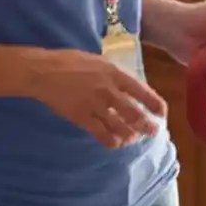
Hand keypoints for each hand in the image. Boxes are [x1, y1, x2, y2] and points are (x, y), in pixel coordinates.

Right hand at [27, 49, 167, 148]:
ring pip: (120, 126)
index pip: (143, 92)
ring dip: (130, 135)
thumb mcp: (98, 61)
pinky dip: (111, 141)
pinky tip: (115, 144)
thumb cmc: (69, 62)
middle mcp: (109, 90)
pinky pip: (101, 134)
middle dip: (147, 125)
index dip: (155, 105)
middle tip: (153, 132)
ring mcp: (95, 105)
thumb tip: (128, 84)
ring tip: (133, 138)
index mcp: (115, 74)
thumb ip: (114, 74)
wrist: (43, 71)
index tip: (162, 113)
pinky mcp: (81, 117)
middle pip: (134, 113)